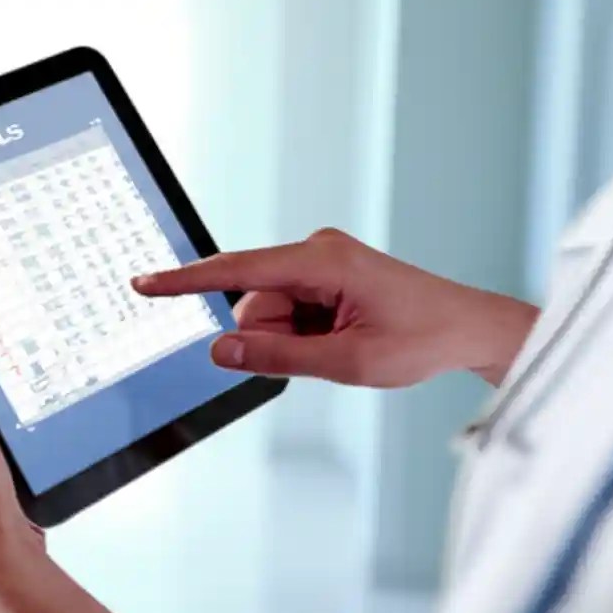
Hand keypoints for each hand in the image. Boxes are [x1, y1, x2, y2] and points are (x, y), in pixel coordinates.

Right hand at [133, 228, 537, 386]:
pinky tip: (342, 336)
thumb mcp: (348, 361)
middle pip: (254, 305)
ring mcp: (319, 262)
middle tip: (329, 352)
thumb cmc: (422, 338)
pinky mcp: (323, 275)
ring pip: (268, 313)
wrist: (467, 328)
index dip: (186, 281)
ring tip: (343, 344)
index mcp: (323, 260)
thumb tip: (219, 350)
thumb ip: (277, 357)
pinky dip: (303, 333)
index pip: (236, 270)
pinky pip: (287, 312)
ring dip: (292, 340)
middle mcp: (316, 251)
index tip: (145, 284)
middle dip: (274, 339)